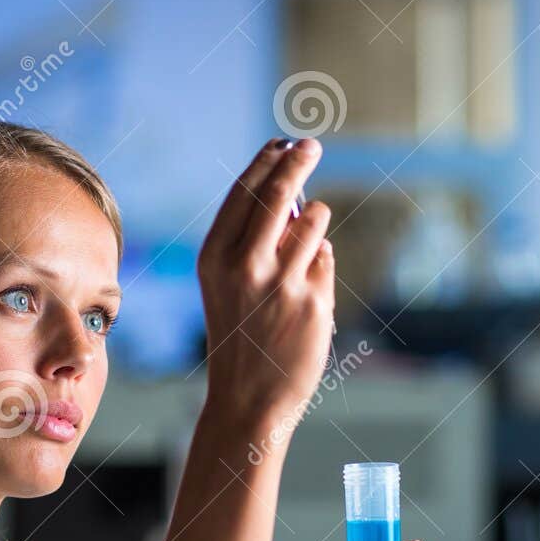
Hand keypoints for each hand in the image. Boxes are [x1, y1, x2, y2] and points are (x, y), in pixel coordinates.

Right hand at [197, 138, 333, 432]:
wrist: (248, 398)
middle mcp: (244, 264)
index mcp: (214, 256)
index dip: (268, 161)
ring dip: (314, 219)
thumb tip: (290, 196)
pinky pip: (325, 258)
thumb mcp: (226, 284)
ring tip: (304, 243)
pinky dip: (320, 264)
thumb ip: (251, 240)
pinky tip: (304, 292)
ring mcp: (281, 282)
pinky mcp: (313, 300)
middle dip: (298, 160)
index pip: (245, 191)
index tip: (284, 142)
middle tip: (311, 145)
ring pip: (312, 221)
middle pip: (279, 192)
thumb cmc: (239, 334)